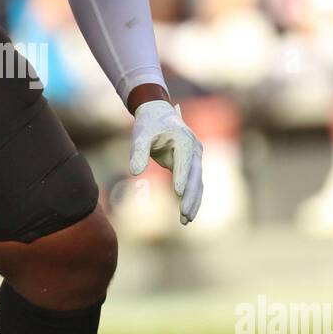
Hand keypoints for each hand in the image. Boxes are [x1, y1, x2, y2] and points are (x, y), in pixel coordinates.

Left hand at [129, 100, 202, 223]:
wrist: (158, 112)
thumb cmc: (148, 124)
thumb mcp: (140, 135)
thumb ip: (138, 152)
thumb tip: (135, 172)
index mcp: (183, 140)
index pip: (184, 162)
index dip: (181, 178)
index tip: (178, 194)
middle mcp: (194, 148)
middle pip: (195, 176)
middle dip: (190, 197)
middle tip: (184, 215)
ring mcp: (196, 157)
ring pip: (198, 183)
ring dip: (193, 201)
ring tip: (186, 220)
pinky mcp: (192, 164)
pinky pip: (194, 184)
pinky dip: (192, 198)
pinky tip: (187, 213)